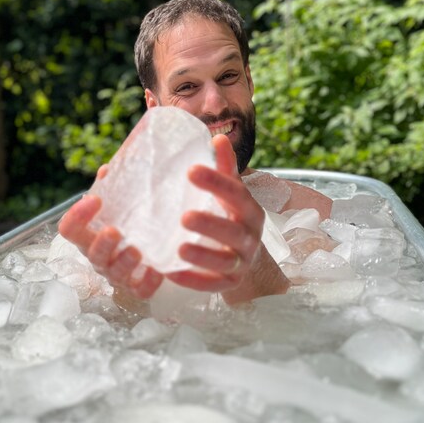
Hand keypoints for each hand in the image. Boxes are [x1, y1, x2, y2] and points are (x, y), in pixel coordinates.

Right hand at [57, 192, 162, 300]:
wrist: (149, 249)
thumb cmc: (126, 223)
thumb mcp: (118, 205)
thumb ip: (112, 189)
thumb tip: (108, 170)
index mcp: (88, 236)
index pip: (70, 229)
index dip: (77, 216)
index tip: (95, 200)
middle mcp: (99, 257)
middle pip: (92, 253)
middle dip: (103, 243)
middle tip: (114, 231)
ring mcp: (117, 274)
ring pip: (115, 272)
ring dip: (125, 262)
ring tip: (137, 251)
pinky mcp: (137, 287)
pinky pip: (140, 290)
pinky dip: (148, 282)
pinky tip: (158, 271)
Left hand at [167, 134, 288, 300]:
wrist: (250, 259)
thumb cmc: (232, 218)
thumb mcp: (232, 194)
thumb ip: (224, 169)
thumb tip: (217, 137)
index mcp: (248, 210)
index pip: (236, 194)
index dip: (216, 183)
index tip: (191, 170)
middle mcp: (249, 237)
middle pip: (233, 231)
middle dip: (210, 224)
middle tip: (184, 217)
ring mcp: (241, 262)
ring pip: (225, 261)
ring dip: (203, 256)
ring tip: (179, 249)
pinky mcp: (230, 283)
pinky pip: (213, 285)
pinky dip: (195, 281)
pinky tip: (173, 273)